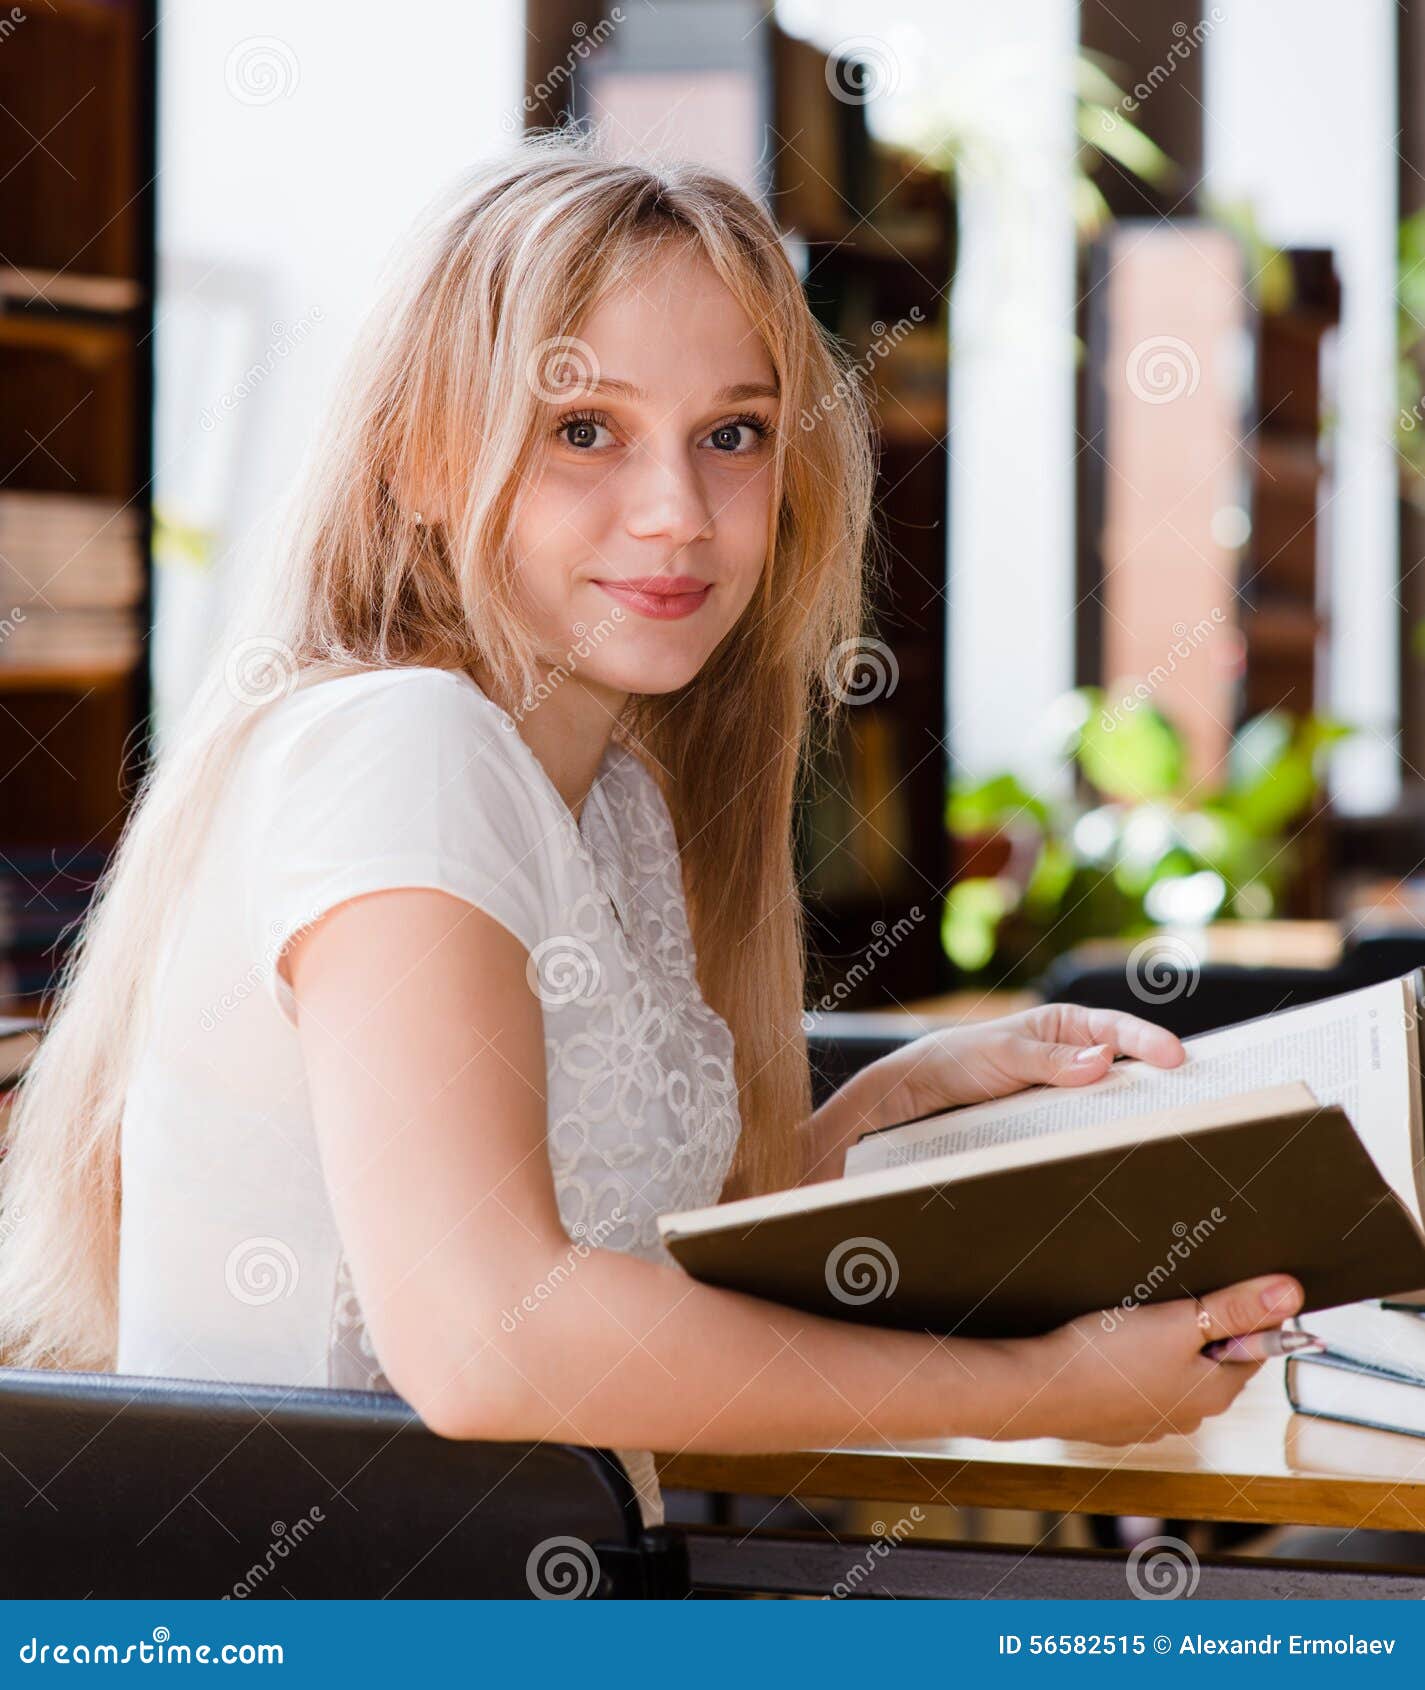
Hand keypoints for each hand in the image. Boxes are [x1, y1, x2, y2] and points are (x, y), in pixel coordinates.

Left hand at [864, 1002, 1186, 1131]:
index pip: (1116, 1029)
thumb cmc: (964, 1057)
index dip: (1148, 1041)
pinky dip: (1107, 1130)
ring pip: (1112, 1098)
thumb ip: (1049, 1059)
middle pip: (1126, 1066)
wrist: (928, 1090)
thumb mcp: (1005, 1054)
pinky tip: (1122, 1143)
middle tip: (1192, 1095)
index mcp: (1067, 1024)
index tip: (1174, 1057)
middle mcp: (1075, 1054)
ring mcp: (1070, 1088)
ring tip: (1168, 1122)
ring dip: (1134, 1109)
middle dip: (1157, 1078)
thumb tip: (1101, 1060)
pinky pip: (1090, 1122)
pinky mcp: (1058, 1118)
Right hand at [994, 1274, 1304, 1444]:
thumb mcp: (1178, 1322)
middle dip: (1202, 1328)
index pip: (1255, 1347)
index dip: (1245, 1313)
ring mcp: (1151, 1421)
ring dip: (1166, 1347)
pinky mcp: (1116, 1418)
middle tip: (1174, 1296)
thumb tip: (1291, 1293)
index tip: (1223, 1287)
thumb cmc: (1105, 1359)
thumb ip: (1234, 1308)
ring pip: (1174, 1373)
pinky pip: (1138, 1385)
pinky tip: (1110, 1346)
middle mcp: (1190, 1414)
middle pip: (1214, 1360)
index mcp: (1215, 1391)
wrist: (1037, 1391)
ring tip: (1138, 1318)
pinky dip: (1132, 1365)